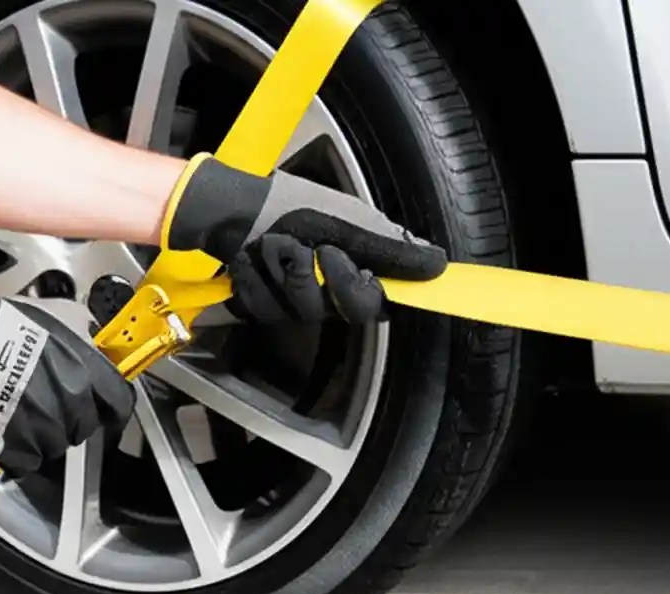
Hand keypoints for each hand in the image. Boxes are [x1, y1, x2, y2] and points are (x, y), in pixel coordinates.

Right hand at [0, 268, 134, 475]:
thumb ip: (89, 334)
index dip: (114, 406)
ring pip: (57, 445)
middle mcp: (75, 406)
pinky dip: (19, 451)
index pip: (121, 404)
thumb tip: (99, 343)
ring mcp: (48, 432)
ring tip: (21, 411)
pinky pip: (29, 461)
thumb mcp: (63, 313)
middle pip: (86, 426)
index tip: (107, 407)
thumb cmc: (8, 325)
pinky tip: (7, 429)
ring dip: (44, 433)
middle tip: (49, 400)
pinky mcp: (19, 451)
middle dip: (72, 416)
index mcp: (91, 375)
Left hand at [160, 153, 448, 322]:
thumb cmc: (288, 206)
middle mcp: (326, 293)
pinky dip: (254, 277)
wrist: (231, 206)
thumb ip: (389, 247)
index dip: (363, 289)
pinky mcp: (258, 307)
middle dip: (325, 275)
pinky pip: (261, 307)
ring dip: (284, 267)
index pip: (376, 303)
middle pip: (342, 312)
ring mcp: (291, 303)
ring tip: (272, 242)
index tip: (356, 267)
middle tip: (314, 248)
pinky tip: (248, 258)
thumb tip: (438, 265)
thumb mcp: (345, 220)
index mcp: (353, 271)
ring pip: (298, 310)